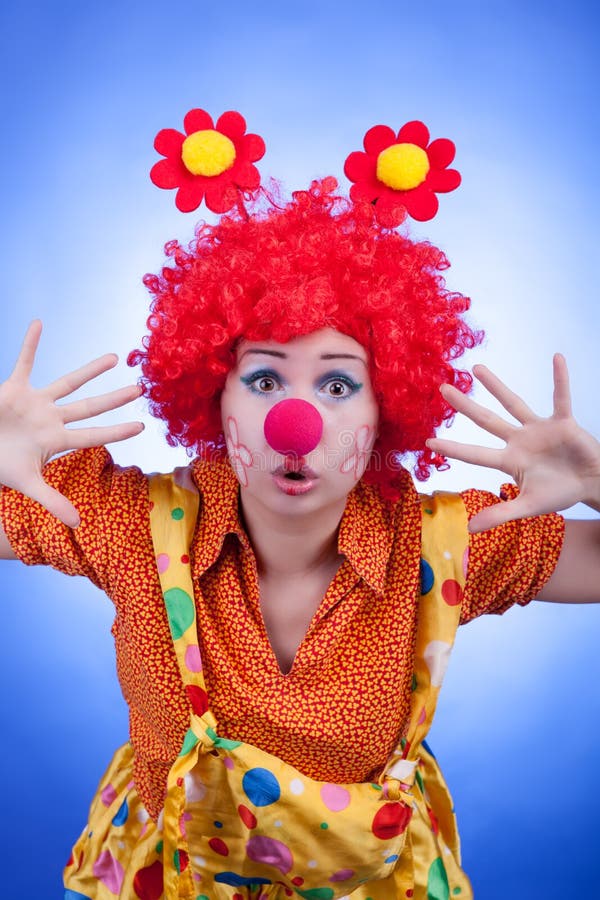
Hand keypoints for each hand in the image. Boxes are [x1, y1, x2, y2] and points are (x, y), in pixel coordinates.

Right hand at [0, 320, 143, 527]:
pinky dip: (30, 344)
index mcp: (56, 439)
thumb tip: (78, 524)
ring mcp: (34, 402)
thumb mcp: (28, 484)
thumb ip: (53, 501)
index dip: (115, 432)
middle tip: (142, 389)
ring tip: (114, 358)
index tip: (141, 427)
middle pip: (90, 406)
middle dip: (114, 399)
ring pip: (67, 382)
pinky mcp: (13, 389)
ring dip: (89, 370)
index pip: (93, 435)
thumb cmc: (2, 465)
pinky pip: (24, 362)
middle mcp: (51, 418)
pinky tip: (39, 324)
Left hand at [426, 355, 599, 531]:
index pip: (475, 453)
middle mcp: (519, 440)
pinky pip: (561, 397)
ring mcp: (539, 429)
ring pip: (514, 403)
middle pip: (486, 420)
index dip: (453, 448)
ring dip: (496, 386)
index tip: (428, 441)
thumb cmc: (559, 493)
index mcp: (509, 460)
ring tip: (476, 368)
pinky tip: (557, 359)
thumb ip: (500, 514)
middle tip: (442, 388)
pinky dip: (560, 379)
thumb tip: (469, 529)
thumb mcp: (528, 506)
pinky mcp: (562, 423)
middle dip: (465, 406)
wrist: (591, 485)